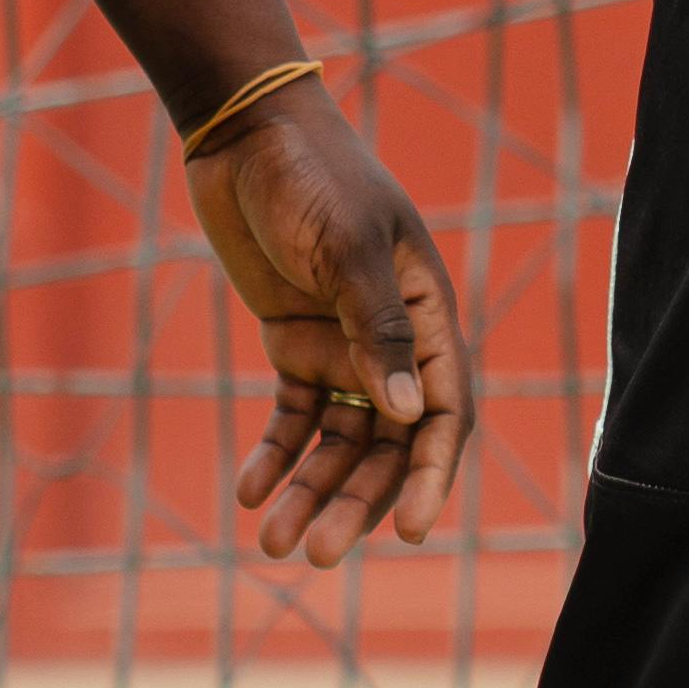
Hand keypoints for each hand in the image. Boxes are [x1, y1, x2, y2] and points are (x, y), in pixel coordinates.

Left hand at [183, 85, 475, 563]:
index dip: (429, 475)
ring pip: (337, 441)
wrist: (245, 133)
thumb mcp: (349, 247)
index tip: (406, 531)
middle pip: (386, 444)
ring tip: (270, 540)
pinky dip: (275, 454)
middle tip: (312, 553)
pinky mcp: (294, 343)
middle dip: (353, 501)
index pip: (443, 413)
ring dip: (310, 490)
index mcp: (426, 317)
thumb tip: (408, 417)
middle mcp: (393, 341)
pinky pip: (292, 416)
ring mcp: (343, 345)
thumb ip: (378, 329)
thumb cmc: (313, 177)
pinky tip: (248, 490)